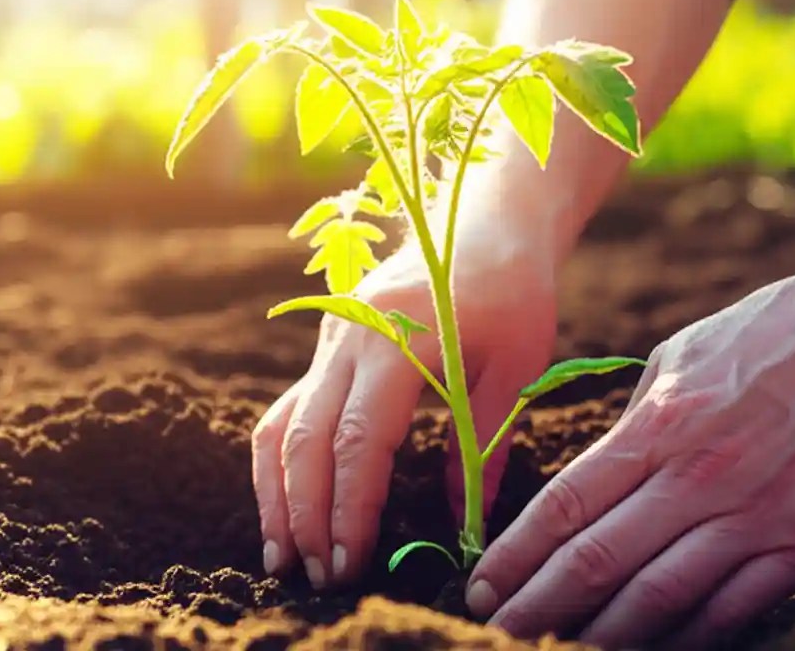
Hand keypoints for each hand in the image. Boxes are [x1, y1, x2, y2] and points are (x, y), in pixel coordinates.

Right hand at [252, 205, 557, 589]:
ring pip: (283, 426)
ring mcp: (330, 342)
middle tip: (318, 576)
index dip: (351, 506)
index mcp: (397, 339)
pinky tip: (283, 504)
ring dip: (278, 494)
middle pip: (308, 440)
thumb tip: (465, 523)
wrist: (483, 219)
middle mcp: (349, 339)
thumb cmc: (512, 287)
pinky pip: (287, 410)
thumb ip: (484, 443)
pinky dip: (279, 462)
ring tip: (282, 556)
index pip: (359, 440)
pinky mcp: (328, 348)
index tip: (351, 560)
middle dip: (308, 514)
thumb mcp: (516, 365)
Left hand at [465, 257, 794, 648]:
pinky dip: (686, 636)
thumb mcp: (684, 353)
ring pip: (658, 597)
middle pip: (596, 561)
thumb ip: (637, 418)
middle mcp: (699, 476)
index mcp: (660, 424)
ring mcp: (756, 514)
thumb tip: (598, 470)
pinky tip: (653, 647)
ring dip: (601, 634)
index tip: (482, 584)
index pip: (565, 507)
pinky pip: (734, 608)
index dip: (515, 555)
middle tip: (496, 633)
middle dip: (537, 606)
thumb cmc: (776, 329)